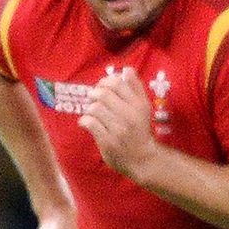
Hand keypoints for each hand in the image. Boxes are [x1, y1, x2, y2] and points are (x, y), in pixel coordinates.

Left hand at [78, 66, 156, 180]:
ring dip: (89, 109)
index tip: (102, 88)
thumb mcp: (144, 107)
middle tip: (94, 100)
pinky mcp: (107, 142)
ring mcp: (118, 130)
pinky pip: (89, 123)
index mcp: (138, 105)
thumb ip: (136, 87)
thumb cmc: (140, 130)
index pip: (116, 83)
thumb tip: (126, 69)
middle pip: (102, 94)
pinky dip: (85, 121)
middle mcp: (129, 116)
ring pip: (94, 108)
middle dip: (94, 95)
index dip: (105, 82)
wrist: (143, 159)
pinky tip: (88, 124)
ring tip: (93, 113)